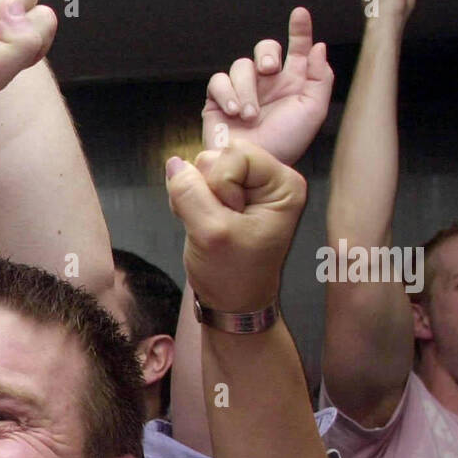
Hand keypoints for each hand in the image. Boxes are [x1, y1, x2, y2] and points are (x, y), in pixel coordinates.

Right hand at [165, 142, 306, 313]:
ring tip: (206, 226)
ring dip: (194, 197)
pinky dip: (190, 200)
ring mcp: (247, 186)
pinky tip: (199, 222)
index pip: (236, 154)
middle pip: (220, 156)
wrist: (231, 304)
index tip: (229, 219)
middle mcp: (269, 179)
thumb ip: (190, 195)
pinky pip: (197, 181)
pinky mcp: (228, 195)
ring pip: (204, 168)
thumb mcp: (211, 235)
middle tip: (214, 224)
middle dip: (205, 190)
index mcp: (283, 184)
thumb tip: (174, 163)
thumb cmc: (232, 275)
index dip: (220, 185)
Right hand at [202, 8, 333, 166]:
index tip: (300, 14)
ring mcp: (242, 91)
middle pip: (264, 48)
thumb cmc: (285, 145)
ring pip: (240, 65)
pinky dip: (227, 93)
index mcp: (292, 82)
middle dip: (266, 53)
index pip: (297, 47)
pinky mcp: (219, 101)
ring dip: (246, 88)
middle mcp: (267, 83)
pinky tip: (235, 112)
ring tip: (250, 114)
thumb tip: (318, 47)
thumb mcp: (313, 112)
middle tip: (269, 69)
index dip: (299, 29)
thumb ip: (320, 78)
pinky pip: (218, 82)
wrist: (253, 167)